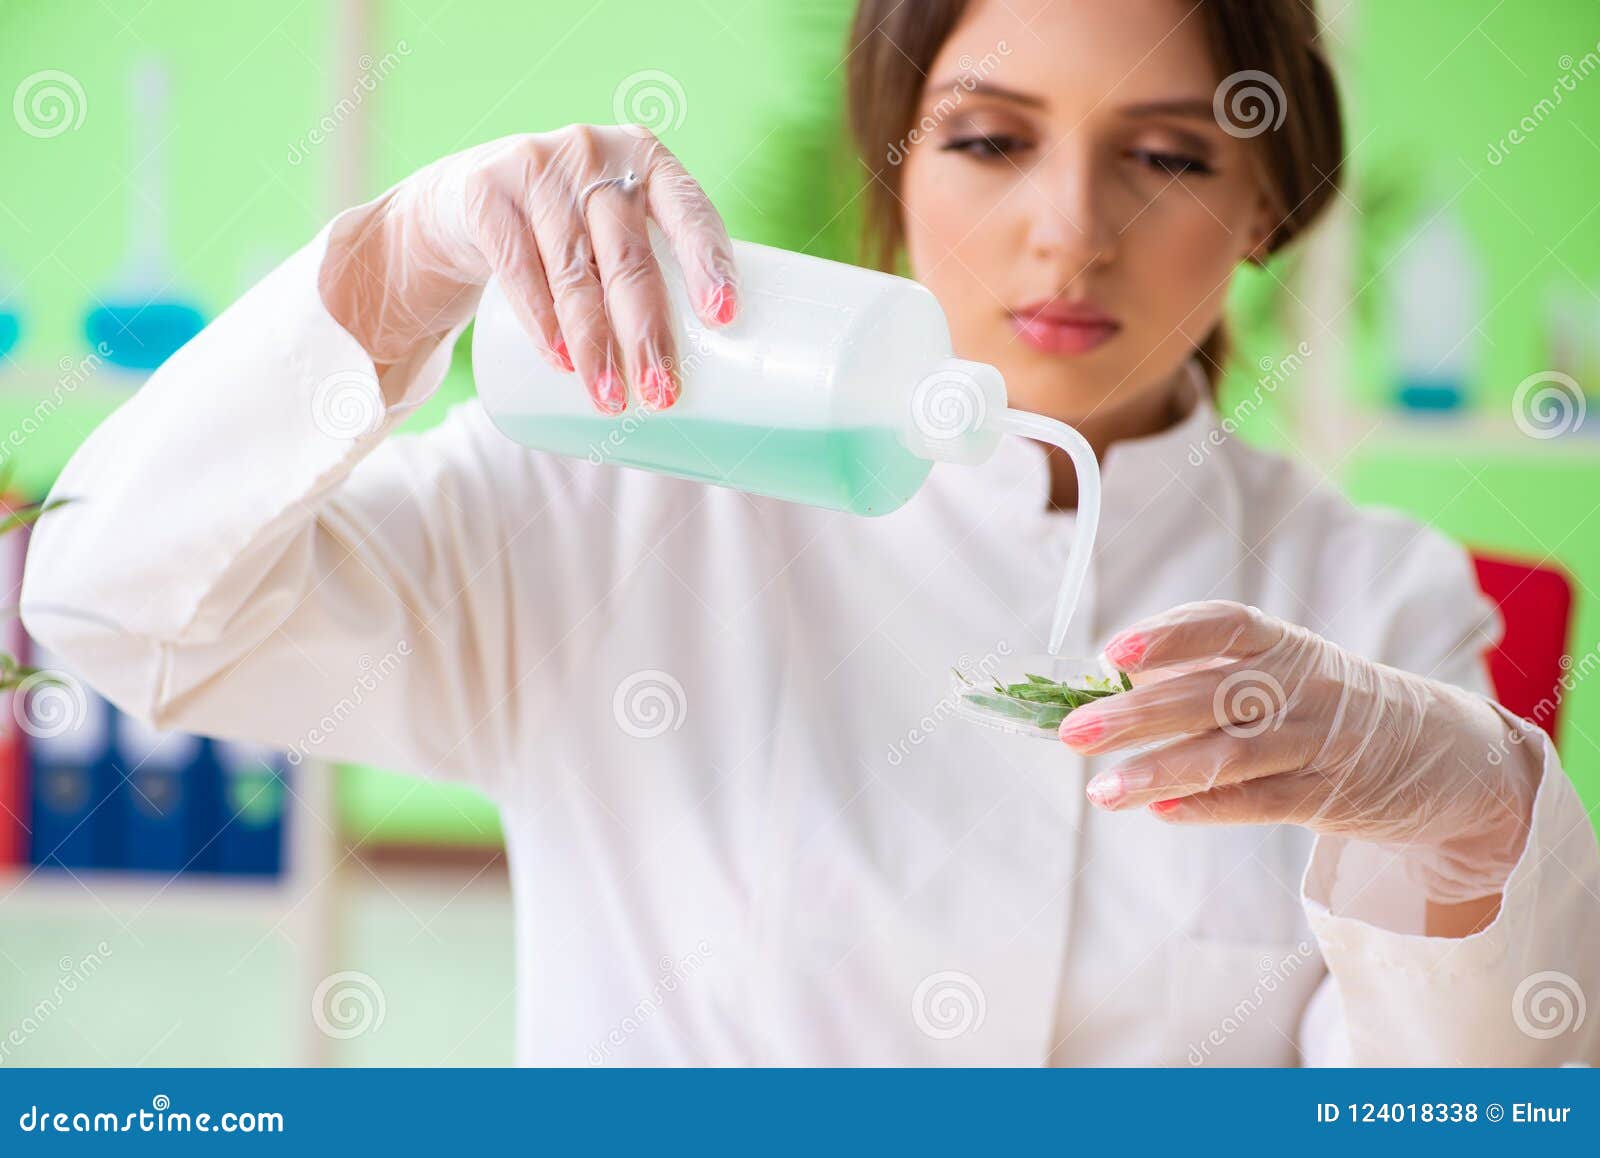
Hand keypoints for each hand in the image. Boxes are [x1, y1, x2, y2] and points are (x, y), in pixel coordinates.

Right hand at [317, 125, 738, 411]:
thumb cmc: (574, 228)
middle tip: (662, 396)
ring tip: (612, 401)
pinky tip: (560, 360)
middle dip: (648, 335)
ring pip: (574, 273)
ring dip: (594, 346)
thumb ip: (656, 265)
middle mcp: (597, 153)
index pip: (689, 212)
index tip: (724, 319)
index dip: (708, 263)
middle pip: (629, 257)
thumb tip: (714, 376)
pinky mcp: (486, 190)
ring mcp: (538, 167)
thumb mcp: (617, 222)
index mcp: (649, 160)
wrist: (471, 195)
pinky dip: (541, 321)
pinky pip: (518, 267)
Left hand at [1060, 600, 1541, 904]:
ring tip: (1100, 792)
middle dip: (1137, 715)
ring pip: (1232, 754)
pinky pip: (1264, 800)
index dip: (1168, 636)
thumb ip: (1204, 677)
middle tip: (1072, 733)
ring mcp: (1321, 740)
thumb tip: (1110, 683)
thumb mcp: (1279, 673)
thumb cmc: (1326, 705)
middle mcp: (1302, 684)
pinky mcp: (1333, 795)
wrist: (1444, 753)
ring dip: (1159, 771)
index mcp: (1283, 644)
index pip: (1224, 626)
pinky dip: (1209, 806)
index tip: (1114, 652)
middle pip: (1212, 694)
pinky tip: (1159, 811)